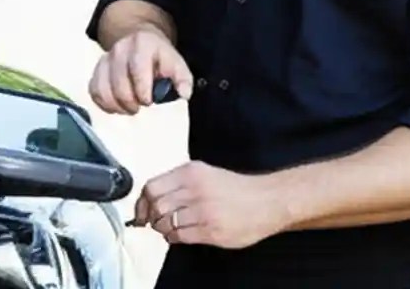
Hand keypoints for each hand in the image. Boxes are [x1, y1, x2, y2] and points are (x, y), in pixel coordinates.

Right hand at [88, 27, 192, 114]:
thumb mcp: (176, 63)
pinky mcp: (97, 70)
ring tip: (129, 108)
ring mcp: (105, 59)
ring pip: (103, 89)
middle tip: (140, 105)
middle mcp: (120, 49)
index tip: (148, 101)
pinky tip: (117, 105)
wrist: (141, 41)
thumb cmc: (159, 56)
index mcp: (142, 44)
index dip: (142, 89)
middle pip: (119, 84)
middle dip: (131, 102)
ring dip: (117, 105)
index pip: (137, 68)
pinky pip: (94, 91)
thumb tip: (184, 94)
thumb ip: (183, 79)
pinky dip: (104, 103)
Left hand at [132, 161, 288, 248]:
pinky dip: (175, 238)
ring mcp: (204, 211)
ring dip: (163, 229)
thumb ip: (178, 183)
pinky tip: (182, 234)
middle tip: (157, 221)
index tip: (141, 211)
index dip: (142, 202)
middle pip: (156, 206)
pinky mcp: (212, 230)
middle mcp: (195, 190)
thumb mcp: (204, 173)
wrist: (268, 200)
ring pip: (166, 223)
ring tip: (172, 227)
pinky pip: (180, 237)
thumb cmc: (236, 188)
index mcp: (190, 173)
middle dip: (152, 217)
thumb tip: (150, 198)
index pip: (152, 187)